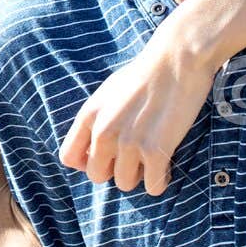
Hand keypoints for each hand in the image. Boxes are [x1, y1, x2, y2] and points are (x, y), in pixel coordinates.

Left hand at [59, 14, 219, 194]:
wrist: (176, 59)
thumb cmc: (145, 74)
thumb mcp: (108, 93)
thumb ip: (97, 120)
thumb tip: (94, 149)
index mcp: (89, 116)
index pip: (69, 157)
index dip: (87, 162)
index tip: (106, 157)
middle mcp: (104, 132)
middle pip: (97, 175)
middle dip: (115, 170)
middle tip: (134, 156)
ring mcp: (129, 143)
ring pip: (124, 184)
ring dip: (140, 175)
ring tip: (152, 157)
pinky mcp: (156, 151)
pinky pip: (153, 187)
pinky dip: (161, 181)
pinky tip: (167, 166)